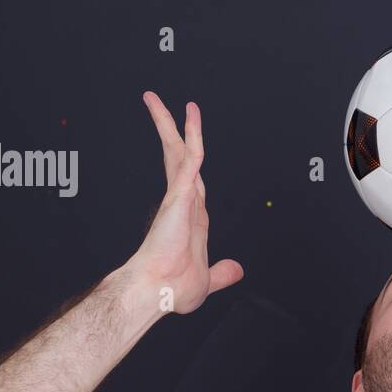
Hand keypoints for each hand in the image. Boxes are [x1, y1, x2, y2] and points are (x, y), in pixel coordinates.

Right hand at [124, 92, 243, 313]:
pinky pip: (191, 162)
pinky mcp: (180, 197)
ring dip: (173, 124)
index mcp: (191, 217)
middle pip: (179, 156)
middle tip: (155, 104)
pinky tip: (192, 119)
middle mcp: (184, 203)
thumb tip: (237, 270)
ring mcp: (180, 198)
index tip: (184, 140)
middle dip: (169, 129)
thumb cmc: (173, 289)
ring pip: (181, 151)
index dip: (187, 156)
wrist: (158, 292)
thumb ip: (223, 272)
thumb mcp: (208, 279)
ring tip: (156, 99)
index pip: (192, 178)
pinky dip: (193, 139)